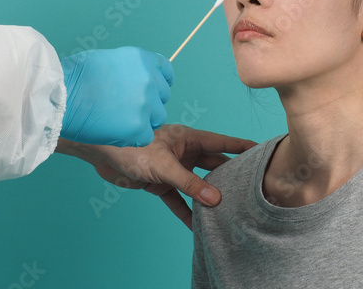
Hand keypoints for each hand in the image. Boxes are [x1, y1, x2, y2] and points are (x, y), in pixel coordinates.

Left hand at [57, 125, 256, 228]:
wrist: (101, 154)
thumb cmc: (131, 147)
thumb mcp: (165, 166)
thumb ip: (190, 183)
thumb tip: (215, 198)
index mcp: (188, 138)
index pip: (222, 143)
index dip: (241, 147)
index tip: (261, 151)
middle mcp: (183, 151)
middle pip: (213, 164)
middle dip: (229, 175)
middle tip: (248, 187)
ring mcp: (172, 167)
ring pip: (196, 183)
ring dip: (207, 195)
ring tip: (226, 208)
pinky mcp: (158, 182)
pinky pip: (177, 199)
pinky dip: (185, 210)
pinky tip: (196, 224)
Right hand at [60, 46, 173, 146]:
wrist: (59, 96)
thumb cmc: (74, 77)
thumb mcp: (109, 59)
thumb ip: (131, 69)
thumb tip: (138, 80)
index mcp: (143, 60)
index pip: (166, 72)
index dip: (158, 82)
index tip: (150, 91)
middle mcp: (149, 80)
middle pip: (163, 97)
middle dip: (148, 103)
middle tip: (125, 107)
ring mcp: (146, 105)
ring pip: (157, 118)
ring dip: (143, 120)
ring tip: (118, 119)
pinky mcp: (138, 127)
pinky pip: (145, 136)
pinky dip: (132, 137)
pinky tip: (115, 131)